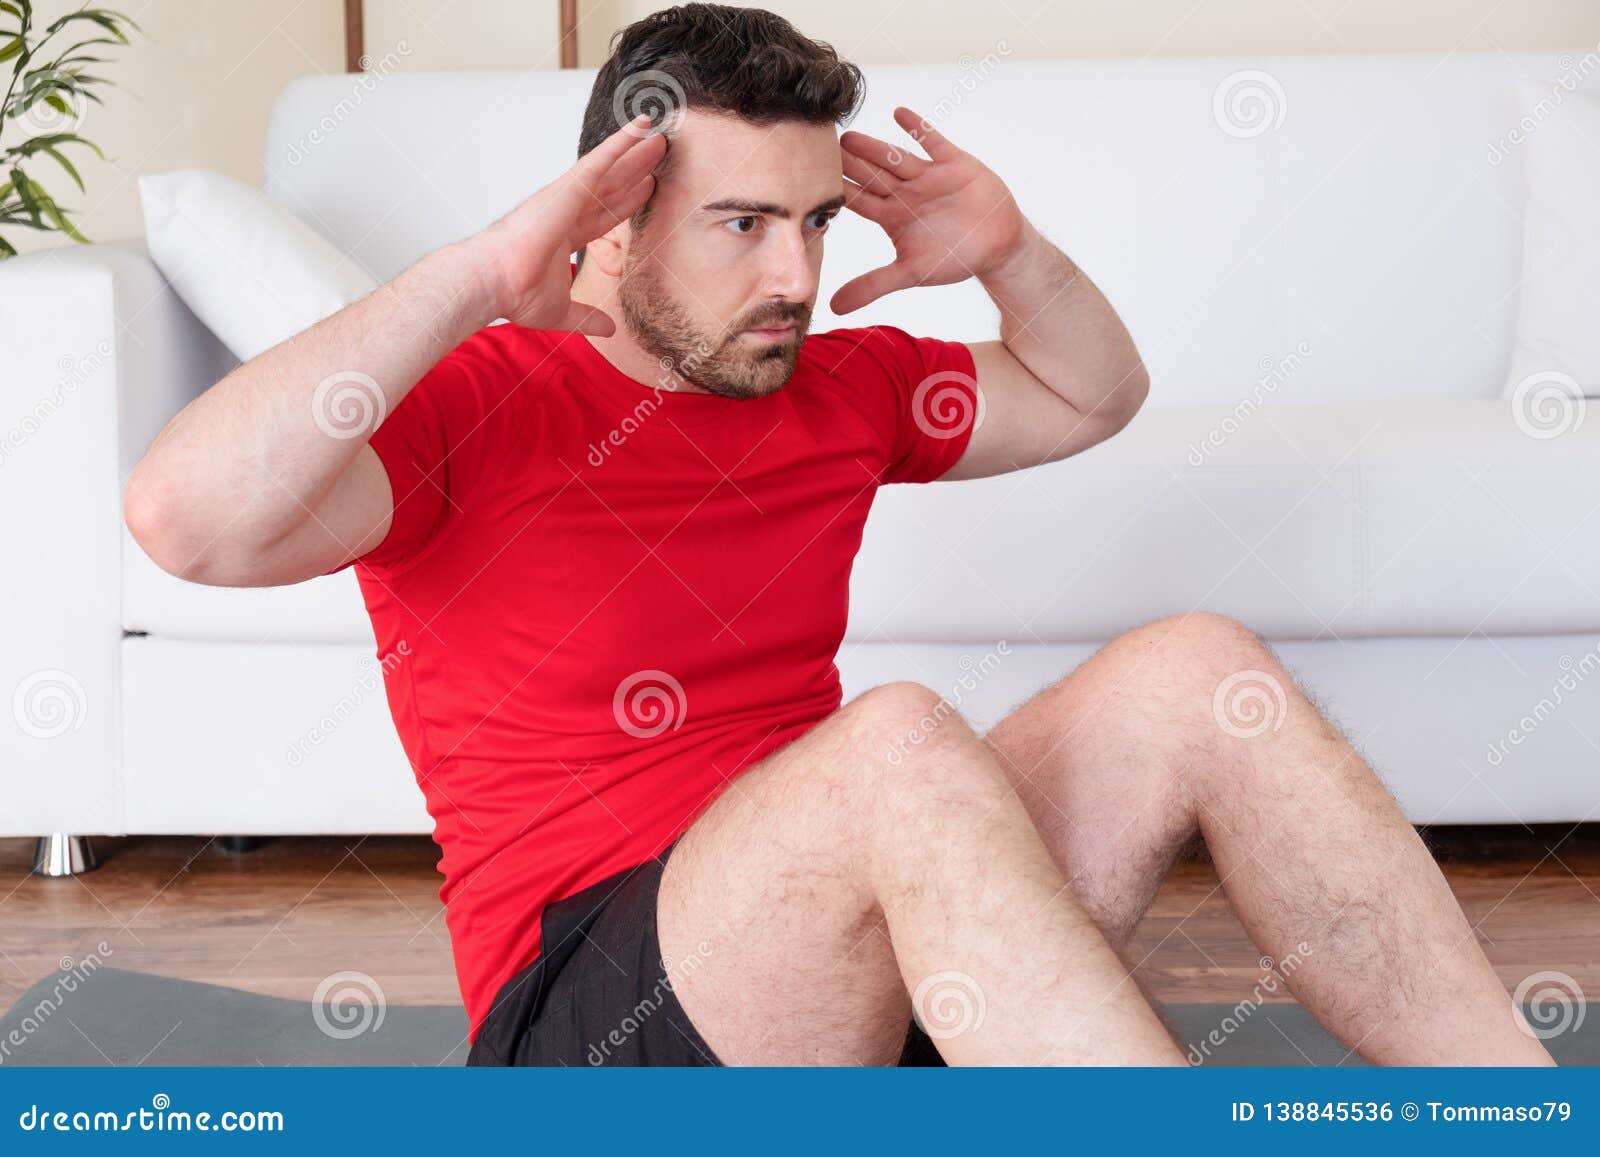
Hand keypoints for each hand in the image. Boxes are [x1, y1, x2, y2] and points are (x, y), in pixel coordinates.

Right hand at [472, 113, 666, 333]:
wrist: (494, 281)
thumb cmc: (514, 293)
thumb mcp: (563, 311)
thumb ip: (587, 318)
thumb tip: (611, 330)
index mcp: (564, 234)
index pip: (604, 215)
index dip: (627, 202)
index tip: (646, 189)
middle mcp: (567, 210)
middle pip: (611, 186)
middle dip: (635, 171)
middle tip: (658, 154)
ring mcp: (568, 196)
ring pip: (610, 167)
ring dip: (634, 150)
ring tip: (658, 134)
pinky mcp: (569, 187)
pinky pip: (602, 158)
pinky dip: (623, 141)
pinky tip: (640, 126)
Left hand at [832, 106, 1026, 314]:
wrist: (997, 245)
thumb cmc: (954, 258)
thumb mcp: (910, 275)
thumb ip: (872, 286)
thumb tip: (833, 307)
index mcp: (892, 216)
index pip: (859, 202)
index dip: (838, 193)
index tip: (811, 185)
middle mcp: (905, 193)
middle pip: (872, 176)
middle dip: (849, 166)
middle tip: (820, 152)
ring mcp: (927, 176)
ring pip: (896, 159)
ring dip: (874, 149)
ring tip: (849, 138)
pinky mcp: (953, 164)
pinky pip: (934, 142)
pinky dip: (919, 129)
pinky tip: (899, 114)